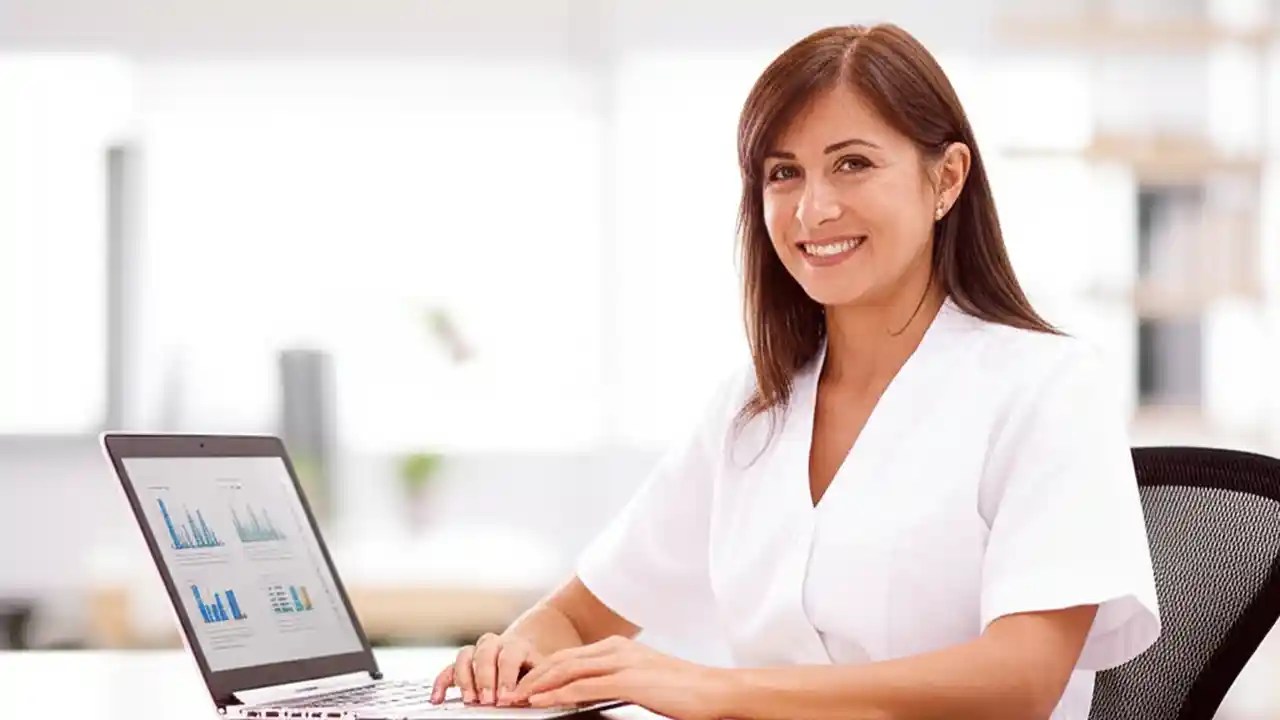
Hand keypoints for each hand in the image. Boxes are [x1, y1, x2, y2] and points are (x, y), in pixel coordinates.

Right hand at [430, 632, 544, 705]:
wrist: (523, 651)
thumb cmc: (531, 665)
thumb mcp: (538, 671)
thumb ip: (532, 682)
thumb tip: (528, 697)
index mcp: (516, 645)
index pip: (509, 656)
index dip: (507, 678)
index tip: (505, 698)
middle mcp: (494, 644)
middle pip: (484, 654)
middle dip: (485, 679)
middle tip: (487, 700)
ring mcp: (476, 652)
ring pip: (464, 657)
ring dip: (465, 679)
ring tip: (469, 700)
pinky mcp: (462, 663)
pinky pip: (447, 670)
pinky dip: (441, 684)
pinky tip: (438, 699)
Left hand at [510, 635, 730, 719]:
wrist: (713, 692)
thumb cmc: (681, 692)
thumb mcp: (641, 681)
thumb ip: (614, 681)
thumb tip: (587, 693)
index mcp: (617, 648)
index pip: (567, 657)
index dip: (540, 671)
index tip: (521, 686)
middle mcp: (615, 649)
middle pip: (560, 660)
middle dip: (530, 677)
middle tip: (507, 693)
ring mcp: (621, 663)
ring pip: (565, 670)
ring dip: (536, 685)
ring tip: (515, 699)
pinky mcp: (628, 680)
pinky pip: (582, 686)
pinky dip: (556, 693)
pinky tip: (541, 702)